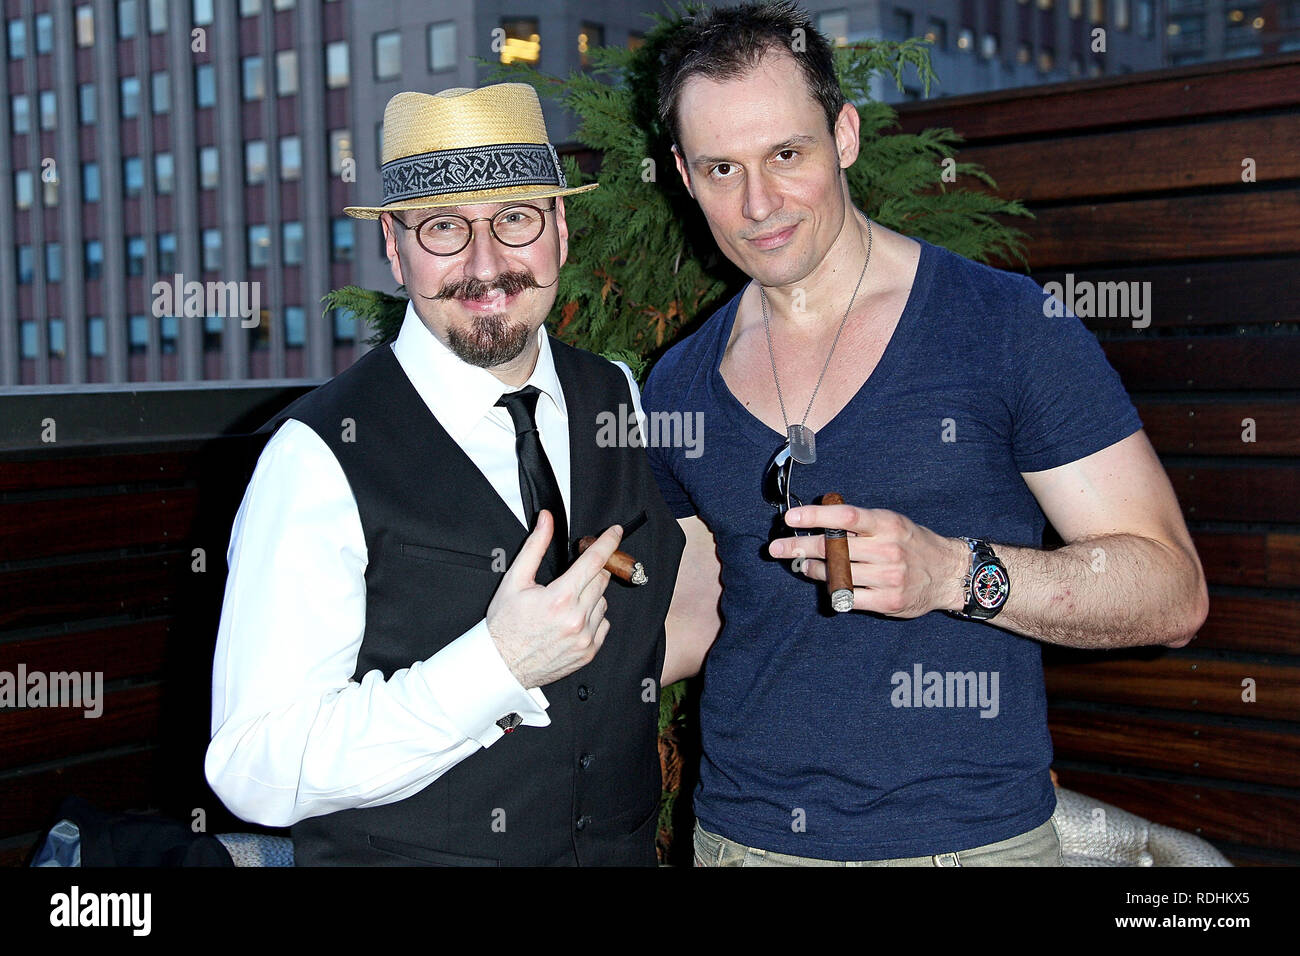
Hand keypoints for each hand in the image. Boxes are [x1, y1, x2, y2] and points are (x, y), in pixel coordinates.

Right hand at [485, 511, 622, 687]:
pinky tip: (571, 620)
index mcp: (560, 598)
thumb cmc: (505, 624)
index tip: (615, 532)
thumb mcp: (515, 580)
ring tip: (565, 605)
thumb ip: (535, 546)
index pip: (594, 561)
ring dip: (590, 596)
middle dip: (590, 572)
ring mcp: (585, 638)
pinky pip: (603, 624)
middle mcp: (577, 619)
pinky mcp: (589, 652)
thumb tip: (547, 520)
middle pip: (601, 580)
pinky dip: (592, 618)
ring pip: (603, 602)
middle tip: (571, 577)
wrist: (502, 664)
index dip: (608, 541)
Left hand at [767, 502, 967, 616]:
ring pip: (837, 574)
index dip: (815, 516)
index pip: (846, 517)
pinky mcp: (887, 601)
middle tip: (776, 547)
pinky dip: (831, 590)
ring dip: (813, 569)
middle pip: (834, 548)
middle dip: (799, 546)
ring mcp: (888, 577)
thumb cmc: (912, 543)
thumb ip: (859, 523)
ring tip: (802, 564)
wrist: (948, 573)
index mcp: (887, 524)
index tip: (790, 518)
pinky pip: (848, 598)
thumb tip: (819, 519)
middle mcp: (888, 549)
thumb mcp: (891, 522)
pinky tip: (824, 582)